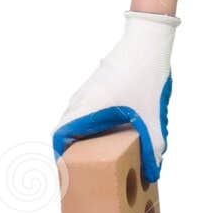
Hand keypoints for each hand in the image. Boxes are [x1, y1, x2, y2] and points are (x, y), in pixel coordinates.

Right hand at [52, 10, 179, 180]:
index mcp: (87, 108)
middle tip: (85, 169)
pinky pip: (86, 109)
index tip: (71, 173)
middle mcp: (81, 99)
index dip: (61, 158)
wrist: (148, 38)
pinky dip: (91, 123)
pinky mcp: (97, 84)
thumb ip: (153, 147)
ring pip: (76, 118)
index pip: (60, 137)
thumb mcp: (152, 117)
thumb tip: (152, 174)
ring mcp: (88, 90)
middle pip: (66, 130)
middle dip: (73, 151)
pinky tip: (112, 131)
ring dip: (82, 136)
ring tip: (98, 154)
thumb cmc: (146, 74)